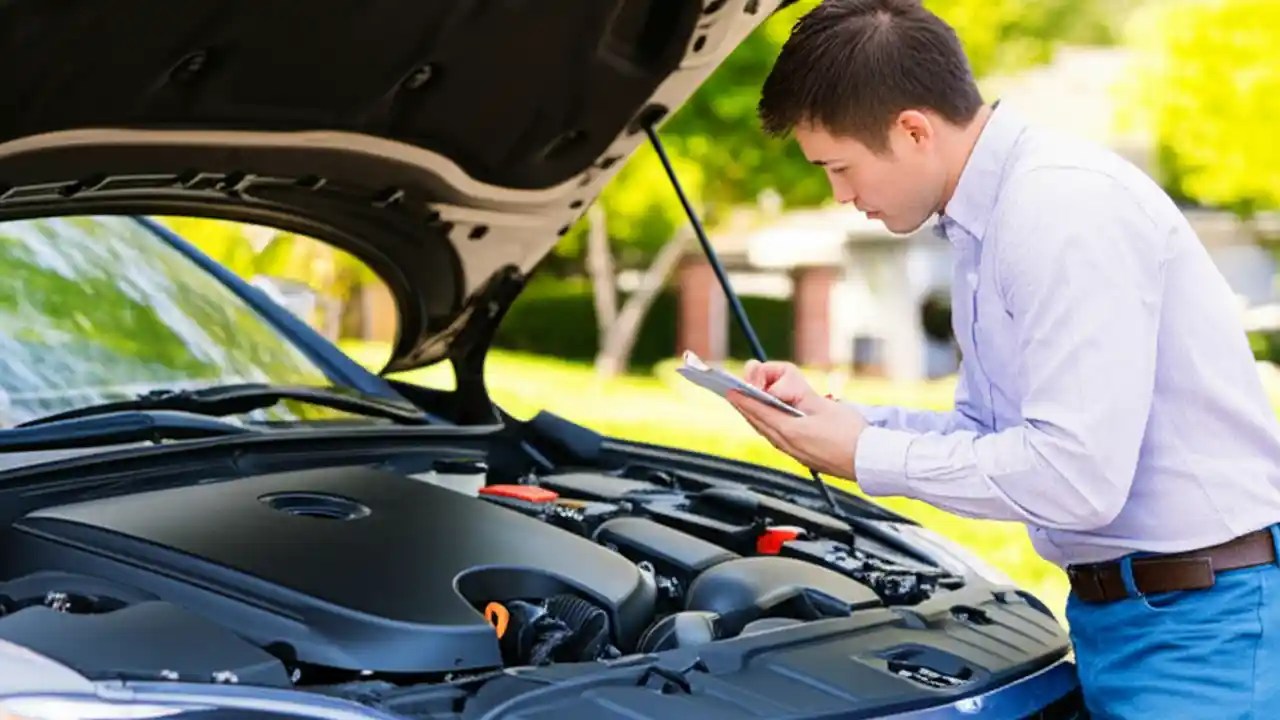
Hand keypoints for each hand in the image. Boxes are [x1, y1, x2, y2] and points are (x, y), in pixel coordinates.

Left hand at [729, 361, 868, 479]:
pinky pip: (778, 438)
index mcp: (791, 432)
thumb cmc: (853, 435)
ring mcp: (795, 453)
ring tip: (749, 403)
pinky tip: (772, 420)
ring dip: (757, 416)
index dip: (743, 399)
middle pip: (759, 423)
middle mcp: (789, 445)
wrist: (870, 461)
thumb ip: (801, 396)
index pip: (759, 412)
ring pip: (768, 431)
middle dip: (746, 406)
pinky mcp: (804, 457)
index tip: (730, 389)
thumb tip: (784, 388)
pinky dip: (770, 425)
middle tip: (736, 392)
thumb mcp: (825, 407)